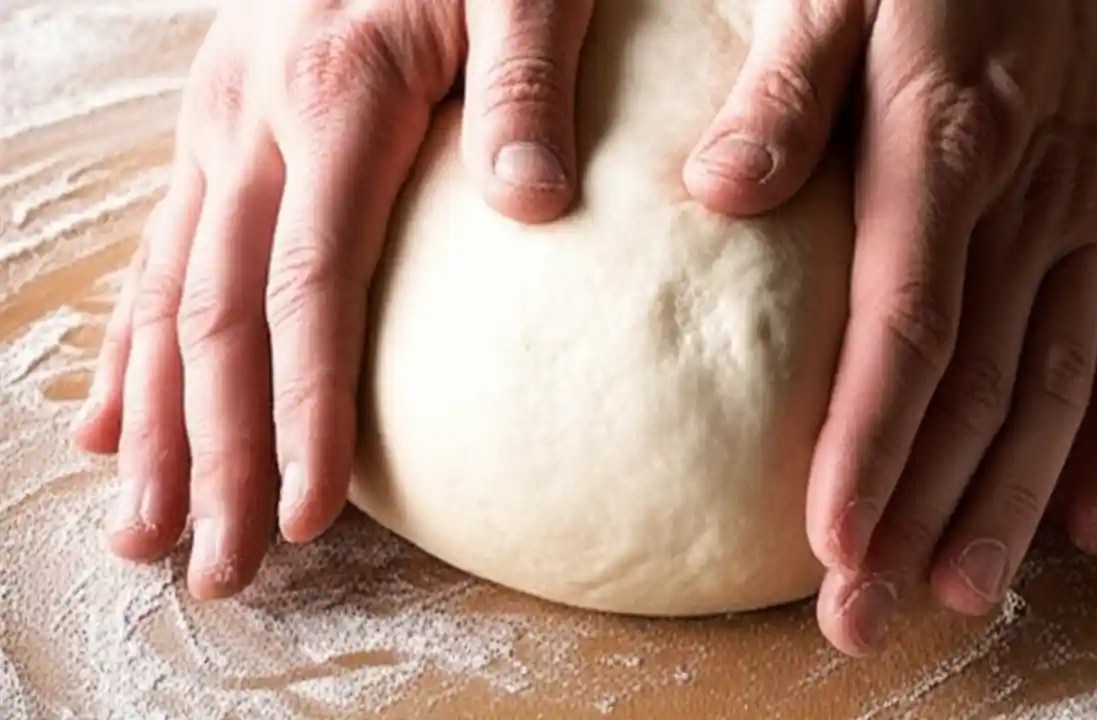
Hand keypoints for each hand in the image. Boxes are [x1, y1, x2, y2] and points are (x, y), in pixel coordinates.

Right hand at [73, 0, 592, 598]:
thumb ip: (526, 85)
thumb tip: (533, 202)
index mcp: (331, 91)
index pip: (307, 285)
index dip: (300, 408)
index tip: (302, 513)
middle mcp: (249, 117)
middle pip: (219, 315)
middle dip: (212, 453)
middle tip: (217, 568)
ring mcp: (217, 124)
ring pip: (170, 296)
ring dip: (156, 423)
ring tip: (146, 530)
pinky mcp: (215, 131)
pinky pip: (161, 253)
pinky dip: (135, 348)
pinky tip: (115, 420)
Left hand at [684, 1, 1096, 654]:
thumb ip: (782, 89)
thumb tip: (717, 191)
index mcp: (944, 145)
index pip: (907, 326)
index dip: (870, 443)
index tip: (830, 540)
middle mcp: (1030, 200)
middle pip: (975, 390)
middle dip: (920, 513)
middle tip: (863, 614)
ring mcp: (1087, 217)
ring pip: (1052, 389)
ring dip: (1006, 505)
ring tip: (960, 595)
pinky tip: (1085, 524)